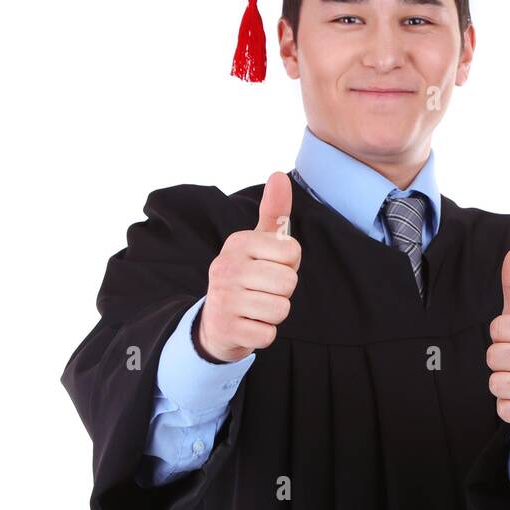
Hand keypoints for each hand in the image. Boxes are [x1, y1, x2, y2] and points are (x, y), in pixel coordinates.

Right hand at [197, 172, 301, 362]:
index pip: (292, 252)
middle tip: (264, 290)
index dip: (289, 264)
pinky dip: (265, 333)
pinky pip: (269, 334)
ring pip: (281, 308)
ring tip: (257, 306)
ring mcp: (222, 298)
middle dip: (284, 291)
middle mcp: (225, 266)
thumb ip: (274, 212)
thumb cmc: (249, 275)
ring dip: (275, 313)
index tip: (270, 266)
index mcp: (238, 243)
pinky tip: (249, 324)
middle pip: (289, 282)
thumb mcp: (260, 243)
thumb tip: (278, 175)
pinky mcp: (226, 328)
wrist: (217, 320)